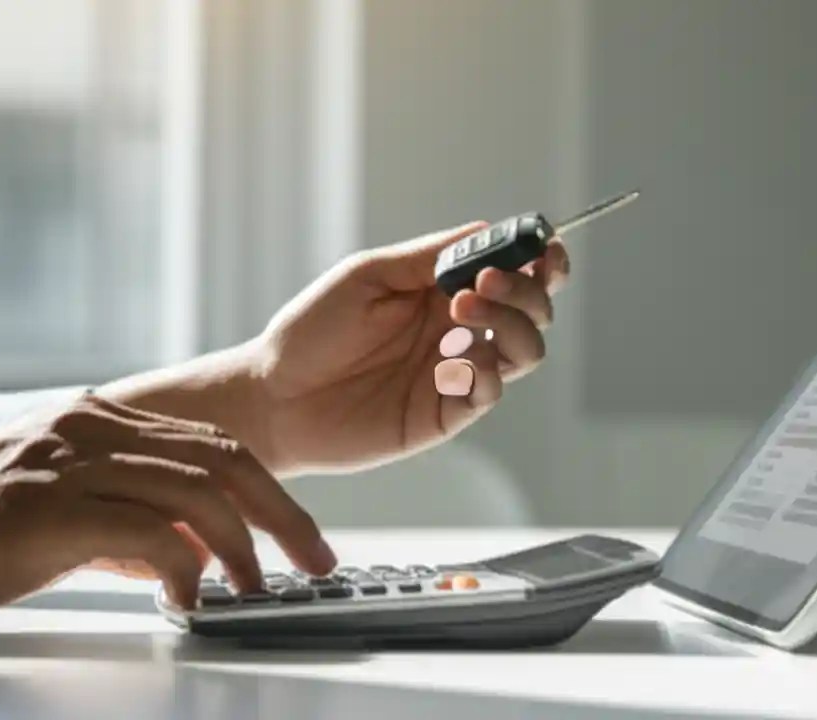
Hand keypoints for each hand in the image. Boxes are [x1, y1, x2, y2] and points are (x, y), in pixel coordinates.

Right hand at [0, 394, 333, 619]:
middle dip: (282, 516)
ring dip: (242, 547)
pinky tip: (189, 598)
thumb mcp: (63, 510)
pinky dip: (185, 568)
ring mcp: (73, 461)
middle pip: (224, 460)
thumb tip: (188, 555)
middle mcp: (95, 427)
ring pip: (198, 491)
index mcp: (103, 419)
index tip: (302, 537)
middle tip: (314, 562)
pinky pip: (149, 531)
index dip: (271, 491)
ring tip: (255, 590)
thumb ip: (127, 521)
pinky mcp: (51, 506)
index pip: (215, 445)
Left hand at [254, 222, 569, 473]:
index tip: (543, 246)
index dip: (541, 258)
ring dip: (509, 324)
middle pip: (533, 310)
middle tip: (483, 282)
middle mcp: (459, 332)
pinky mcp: (443, 416)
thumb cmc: (312, 331)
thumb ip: (428, 256)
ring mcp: (455, 375)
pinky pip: (490, 393)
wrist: (273, 396)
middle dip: (527, 289)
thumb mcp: (369, 276)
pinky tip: (452, 359)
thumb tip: (488, 230)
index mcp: (444, 292)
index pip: (514, 272)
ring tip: (461, 311)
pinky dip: (486, 371)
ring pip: (525, 352)